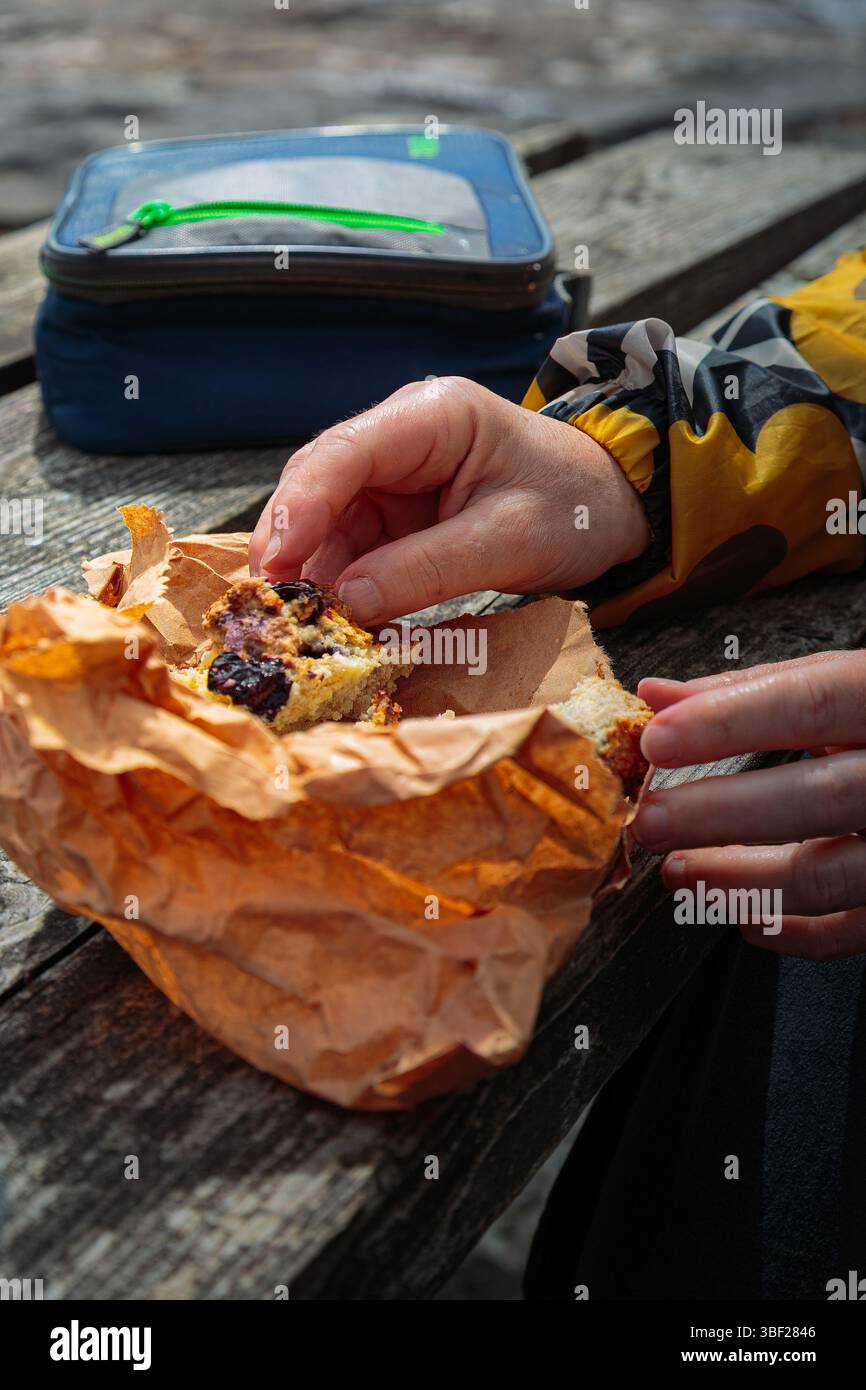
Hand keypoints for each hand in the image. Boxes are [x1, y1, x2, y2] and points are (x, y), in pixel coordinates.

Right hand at [248, 376, 648, 622]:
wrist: (613, 506)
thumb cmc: (574, 505)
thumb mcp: (508, 540)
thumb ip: (426, 569)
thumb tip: (347, 604)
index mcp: (431, 416)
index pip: (342, 453)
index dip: (300, 508)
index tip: (277, 565)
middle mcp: (399, 439)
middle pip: (318, 487)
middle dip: (290, 547)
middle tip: (271, 608)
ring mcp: (393, 479)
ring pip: (326, 524)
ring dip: (312, 576)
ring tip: (302, 628)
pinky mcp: (397, 517)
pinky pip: (352, 551)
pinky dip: (341, 588)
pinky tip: (336, 625)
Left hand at [633, 650, 865, 958]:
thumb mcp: (843, 687)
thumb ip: (754, 690)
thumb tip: (656, 696)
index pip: (812, 700)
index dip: (729, 721)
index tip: (655, 740)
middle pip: (818, 797)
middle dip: (721, 812)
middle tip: (651, 820)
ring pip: (829, 874)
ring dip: (741, 880)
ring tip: (681, 871)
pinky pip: (852, 929)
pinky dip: (792, 931)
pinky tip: (745, 917)